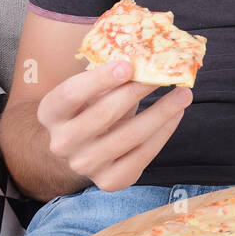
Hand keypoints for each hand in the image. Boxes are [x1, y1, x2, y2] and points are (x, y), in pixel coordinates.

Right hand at [36, 59, 191, 191]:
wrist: (80, 149)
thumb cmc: (90, 108)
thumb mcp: (89, 90)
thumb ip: (109, 74)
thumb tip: (148, 54)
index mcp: (50, 113)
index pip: (71, 94)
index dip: (99, 79)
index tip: (128, 64)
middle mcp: (62, 142)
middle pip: (103, 114)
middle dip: (137, 91)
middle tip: (165, 73)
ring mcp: (84, 165)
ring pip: (129, 136)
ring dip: (161, 112)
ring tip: (184, 94)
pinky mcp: (109, 181)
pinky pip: (142, 155)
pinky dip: (163, 133)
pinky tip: (176, 114)